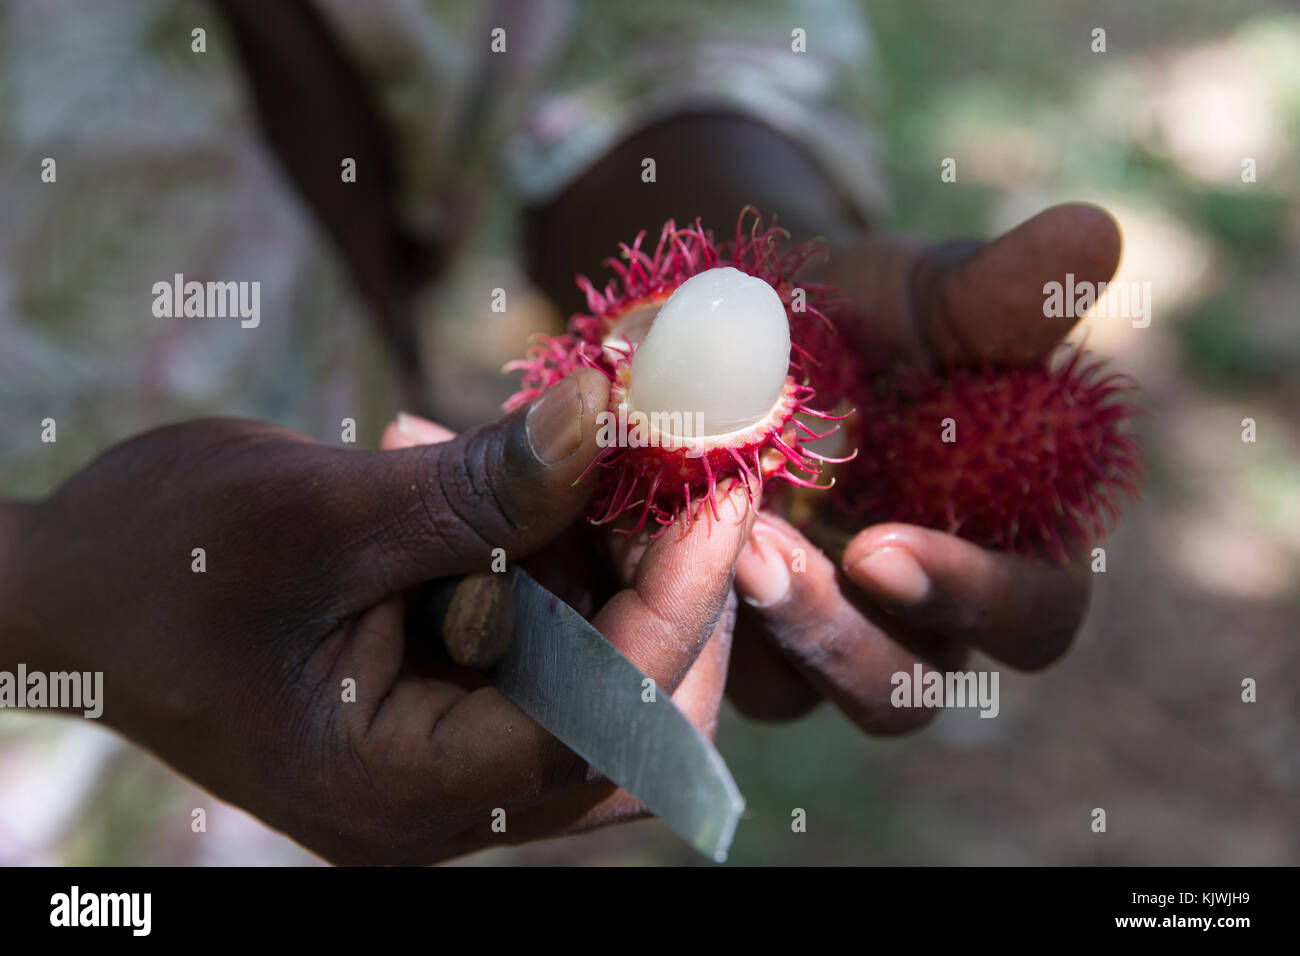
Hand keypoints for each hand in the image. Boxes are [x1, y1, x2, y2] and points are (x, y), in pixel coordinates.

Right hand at [2, 369, 752, 862]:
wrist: (71, 594)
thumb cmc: (156, 565)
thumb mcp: (317, 516)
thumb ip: (474, 486)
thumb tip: (609, 412)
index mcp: (405, 792)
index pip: (600, 719)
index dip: (679, 598)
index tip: (723, 480)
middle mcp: (446, 799)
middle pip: (631, 722)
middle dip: (669, 589)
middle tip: (674, 464)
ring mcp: (451, 756)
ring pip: (604, 680)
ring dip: (612, 563)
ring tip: (569, 457)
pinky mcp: (448, 703)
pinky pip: (547, 641)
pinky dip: (555, 558)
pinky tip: (503, 479)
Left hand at [727, 203, 1120, 730]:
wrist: (751, 328)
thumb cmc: (866, 316)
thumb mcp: (923, 298)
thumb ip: (1000, 294)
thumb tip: (1096, 232)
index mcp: (1007, 547)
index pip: (1035, 617)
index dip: (979, 601)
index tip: (882, 546)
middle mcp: (925, 616)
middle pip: (913, 684)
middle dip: (844, 636)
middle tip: (765, 556)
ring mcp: (832, 636)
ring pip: (815, 691)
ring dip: (756, 631)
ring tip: (701, 544)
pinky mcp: (749, 644)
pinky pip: (727, 668)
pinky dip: (690, 617)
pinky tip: (643, 548)